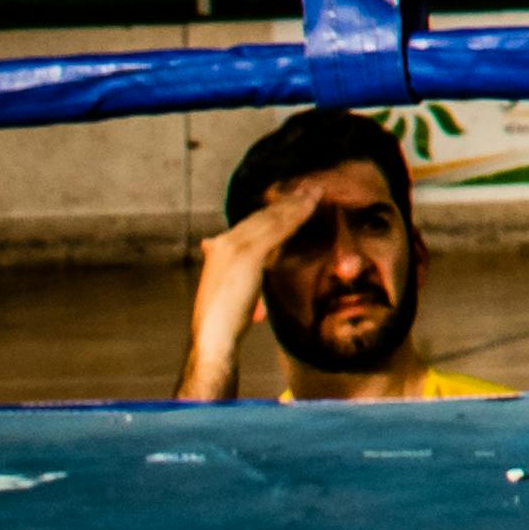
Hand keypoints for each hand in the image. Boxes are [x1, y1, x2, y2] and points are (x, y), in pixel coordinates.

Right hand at [181, 190, 303, 399]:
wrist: (214, 339)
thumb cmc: (224, 324)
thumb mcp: (231, 296)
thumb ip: (239, 282)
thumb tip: (250, 292)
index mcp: (218, 251)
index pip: (250, 226)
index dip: (271, 214)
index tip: (291, 204)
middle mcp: (223, 244)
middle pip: (261, 218)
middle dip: (285, 204)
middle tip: (308, 189)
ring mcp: (233, 247)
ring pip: (270, 219)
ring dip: (294, 204)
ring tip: (314, 192)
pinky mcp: (246, 254)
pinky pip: (276, 229)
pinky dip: (295, 215)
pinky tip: (311, 205)